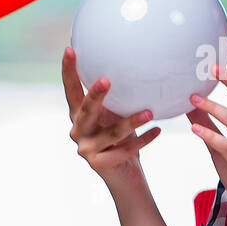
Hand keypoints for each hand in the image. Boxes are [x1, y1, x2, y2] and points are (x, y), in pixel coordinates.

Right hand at [62, 46, 159, 189]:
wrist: (124, 175)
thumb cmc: (121, 139)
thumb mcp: (116, 115)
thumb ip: (118, 98)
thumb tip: (136, 66)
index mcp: (79, 115)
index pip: (71, 90)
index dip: (68, 71)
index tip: (70, 50)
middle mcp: (78, 131)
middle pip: (85, 110)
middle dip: (95, 95)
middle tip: (106, 80)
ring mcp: (86, 149)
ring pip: (111, 134)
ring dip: (131, 122)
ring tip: (149, 113)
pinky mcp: (100, 165)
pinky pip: (125, 150)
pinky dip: (143, 140)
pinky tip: (158, 131)